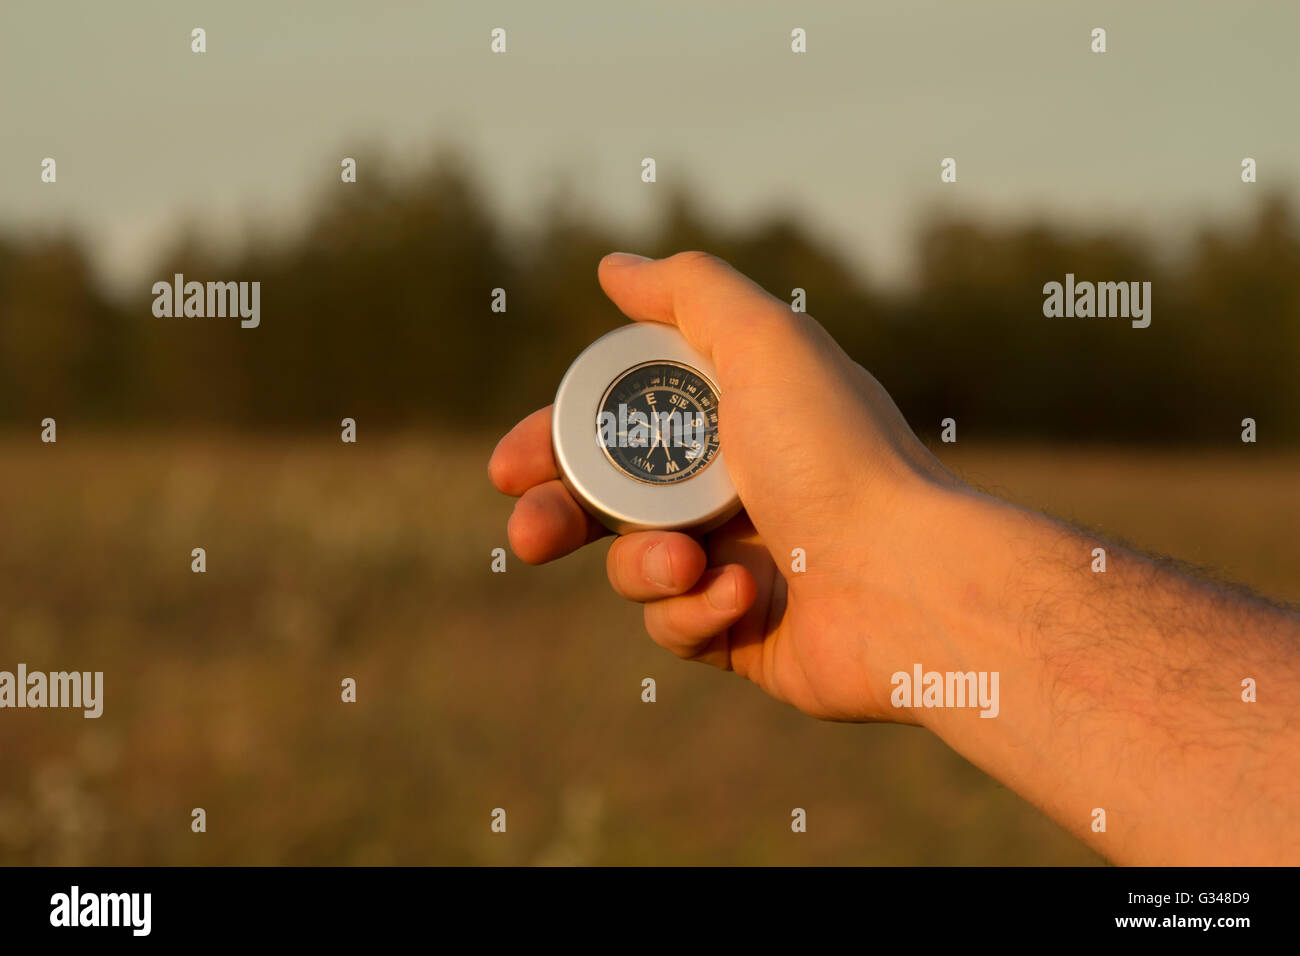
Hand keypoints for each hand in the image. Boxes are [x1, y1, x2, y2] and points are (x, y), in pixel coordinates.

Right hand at [489, 251, 960, 721]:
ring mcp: (732, 561)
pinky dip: (699, 611)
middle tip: (531, 533)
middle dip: (556, 517)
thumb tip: (614, 266)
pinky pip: (675, 624)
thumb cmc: (835, 456)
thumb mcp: (762, 344)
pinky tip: (748, 596)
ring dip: (645, 565)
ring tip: (688, 562)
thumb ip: (687, 293)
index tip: (512, 463)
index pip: (616, 426)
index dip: (556, 441)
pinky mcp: (739, 632)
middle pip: (604, 503)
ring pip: (631, 568)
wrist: (908, 579)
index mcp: (730, 420)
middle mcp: (729, 487)